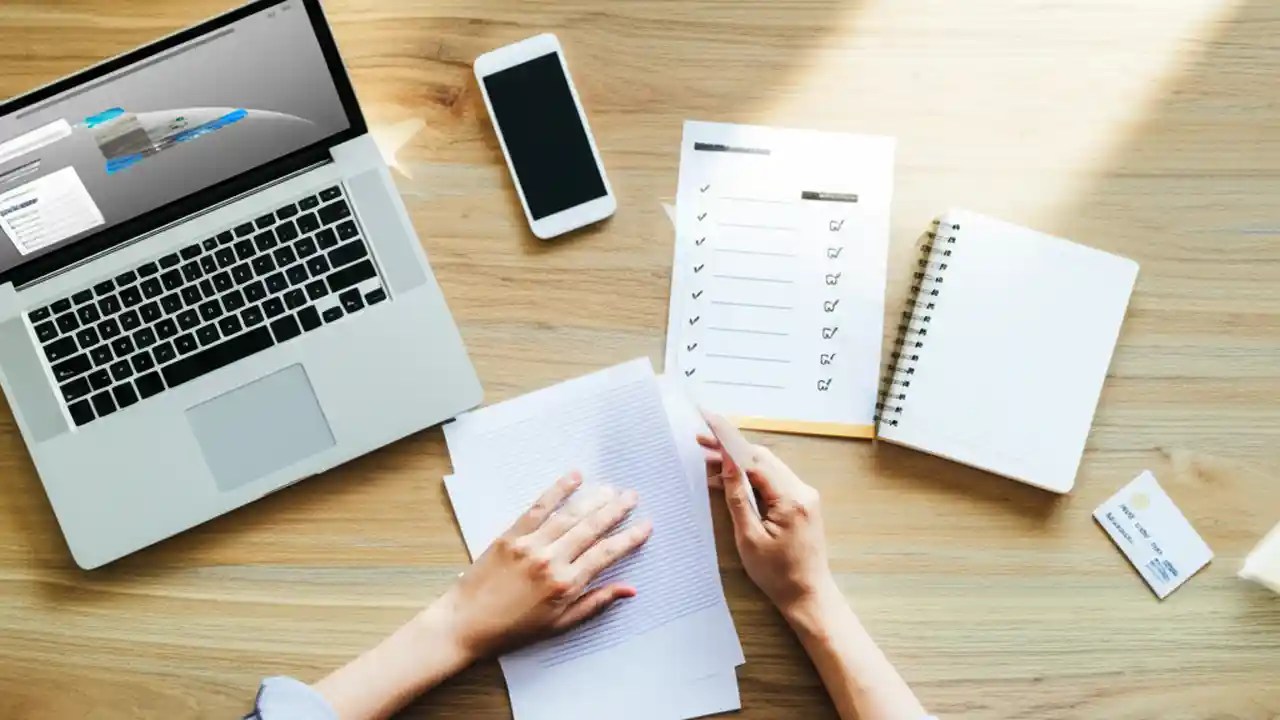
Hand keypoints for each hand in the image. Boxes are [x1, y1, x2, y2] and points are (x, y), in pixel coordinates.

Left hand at [437, 472, 652, 658]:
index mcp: (565, 585)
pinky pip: (538, 507)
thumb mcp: (559, 624)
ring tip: (611, 489)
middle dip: (615, 511)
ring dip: (593, 499)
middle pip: (591, 528)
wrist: (466, 622)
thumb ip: (595, 603)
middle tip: (632, 496)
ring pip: (569, 515)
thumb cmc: (513, 629)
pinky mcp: (510, 535)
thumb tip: (630, 589)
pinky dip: (557, 490)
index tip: (646, 526)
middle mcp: (550, 560)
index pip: (606, 554)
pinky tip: (574, 477)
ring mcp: (529, 545)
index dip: (629, 538)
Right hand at [700, 434, 835, 614]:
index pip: (753, 459)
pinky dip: (750, 475)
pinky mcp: (802, 502)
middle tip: (699, 441)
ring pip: (766, 466)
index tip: (707, 419)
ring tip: (707, 459)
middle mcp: (802, 490)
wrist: (808, 595)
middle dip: (729, 448)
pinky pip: (773, 479)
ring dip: (738, 461)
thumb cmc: (776, 574)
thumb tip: (727, 462)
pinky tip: (729, 478)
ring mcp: (804, 495)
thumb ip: (738, 496)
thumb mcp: (749, 537)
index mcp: (790, 499)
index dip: (727, 438)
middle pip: (761, 457)